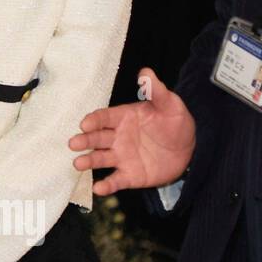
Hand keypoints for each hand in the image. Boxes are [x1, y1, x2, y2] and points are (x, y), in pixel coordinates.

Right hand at [68, 67, 195, 193]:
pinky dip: (107, 185)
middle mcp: (117, 137)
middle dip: (84, 140)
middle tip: (73, 143)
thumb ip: (157, 91)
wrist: (188, 150)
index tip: (85, 123)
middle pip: (97, 137)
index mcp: (123, 118)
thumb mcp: (170, 105)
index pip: (104, 117)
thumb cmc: (175, 123)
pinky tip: (99, 189)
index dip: (94, 120)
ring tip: (78, 164)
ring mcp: (121, 157)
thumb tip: (146, 72)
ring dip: (89, 161)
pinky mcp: (129, 175)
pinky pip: (116, 180)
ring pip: (101, 158)